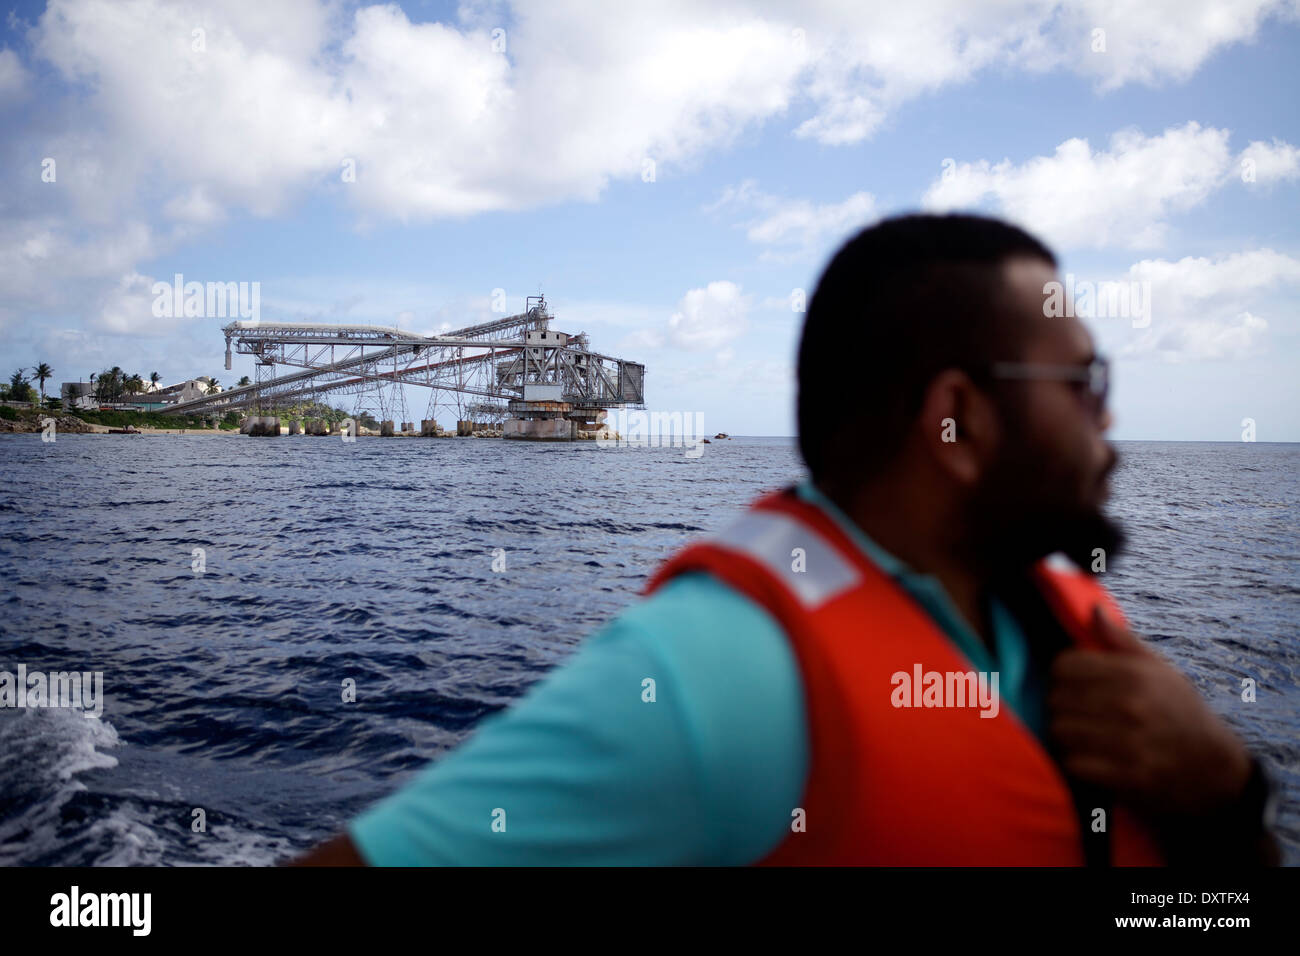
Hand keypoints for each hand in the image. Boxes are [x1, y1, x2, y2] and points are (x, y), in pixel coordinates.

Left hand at [1047, 606, 1251, 816]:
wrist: (1216, 769)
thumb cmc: (1181, 713)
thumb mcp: (1160, 670)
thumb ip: (1121, 640)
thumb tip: (1094, 610)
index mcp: (1135, 674)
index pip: (1064, 666)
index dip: (1063, 676)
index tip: (1075, 686)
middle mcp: (1131, 705)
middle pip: (1057, 699)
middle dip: (1062, 707)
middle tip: (1078, 714)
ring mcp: (1130, 742)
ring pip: (1060, 731)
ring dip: (1066, 736)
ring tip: (1083, 736)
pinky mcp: (1128, 777)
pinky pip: (1074, 763)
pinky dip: (1077, 763)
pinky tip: (1091, 759)